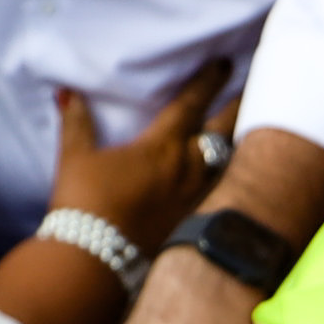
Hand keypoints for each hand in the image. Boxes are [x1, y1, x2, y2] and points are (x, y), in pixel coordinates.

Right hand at [44, 61, 229, 254]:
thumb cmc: (84, 203)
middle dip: (237, 106)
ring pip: (227, 163)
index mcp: (162, 146)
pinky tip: (232, 179)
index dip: (209, 81)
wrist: (94, 260)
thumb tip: (67, 91)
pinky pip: (220, 192)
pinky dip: (229, 177)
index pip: (192, 104)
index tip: (224, 63)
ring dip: (237, 143)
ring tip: (247, 130)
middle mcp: (187, 170)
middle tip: (255, 88)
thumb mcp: (75, 157)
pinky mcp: (192, 223)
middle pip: (223, 130)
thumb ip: (76, 121)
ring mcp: (194, 199)